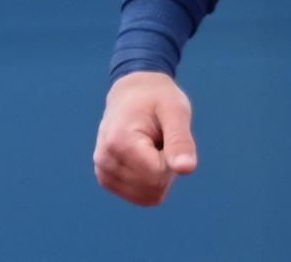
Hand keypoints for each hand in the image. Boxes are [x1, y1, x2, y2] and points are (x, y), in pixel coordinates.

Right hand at [93, 71, 198, 206]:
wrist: (133, 92)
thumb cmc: (158, 99)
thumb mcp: (176, 111)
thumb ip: (180, 141)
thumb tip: (187, 169)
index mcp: (119, 142)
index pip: (158, 175)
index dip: (171, 158)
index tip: (165, 134)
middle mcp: (105, 160)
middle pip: (153, 188)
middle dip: (166, 168)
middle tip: (160, 140)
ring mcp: (103, 172)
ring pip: (148, 196)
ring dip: (158, 175)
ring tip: (151, 146)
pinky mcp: (106, 179)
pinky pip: (141, 196)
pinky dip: (150, 181)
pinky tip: (143, 157)